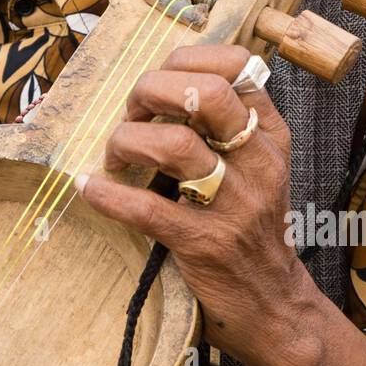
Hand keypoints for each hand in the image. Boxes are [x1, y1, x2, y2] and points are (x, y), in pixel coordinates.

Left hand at [75, 44, 317, 365]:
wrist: (275, 303)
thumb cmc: (252, 225)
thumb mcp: (258, 166)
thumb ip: (227, 123)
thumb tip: (168, 81)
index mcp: (269, 136)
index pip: (236, 65)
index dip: (184, 62)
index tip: (160, 85)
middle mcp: (256, 162)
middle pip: (205, 93)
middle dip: (151, 91)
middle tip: (132, 115)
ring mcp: (233, 203)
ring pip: (173, 144)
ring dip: (126, 141)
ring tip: (114, 157)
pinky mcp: (203, 243)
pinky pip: (146, 209)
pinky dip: (108, 195)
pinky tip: (90, 188)